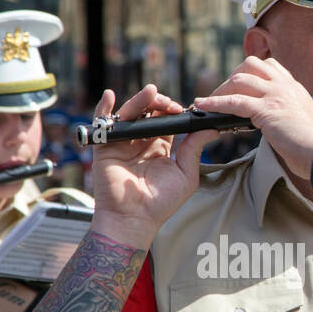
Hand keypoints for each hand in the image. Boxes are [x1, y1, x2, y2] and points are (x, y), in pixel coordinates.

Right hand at [86, 84, 208, 249]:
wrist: (135, 219)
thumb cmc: (161, 202)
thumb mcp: (186, 174)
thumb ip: (194, 149)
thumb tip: (211, 128)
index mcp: (160, 148)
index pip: (166, 121)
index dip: (174, 111)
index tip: (184, 109)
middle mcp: (141, 143)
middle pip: (148, 113)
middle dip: (159, 103)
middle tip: (170, 105)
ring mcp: (122, 143)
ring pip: (130, 114)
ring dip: (140, 100)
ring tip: (151, 93)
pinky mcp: (105, 147)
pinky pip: (101, 124)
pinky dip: (103, 108)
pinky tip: (110, 96)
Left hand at [191, 57, 312, 179]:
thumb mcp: (302, 122)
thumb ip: (287, 115)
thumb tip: (275, 124)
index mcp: (294, 87)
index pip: (269, 66)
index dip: (249, 72)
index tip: (237, 86)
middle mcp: (285, 86)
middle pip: (250, 64)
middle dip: (231, 77)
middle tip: (220, 94)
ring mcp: (276, 95)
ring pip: (240, 79)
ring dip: (220, 90)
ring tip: (207, 102)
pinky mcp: (267, 110)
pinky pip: (234, 101)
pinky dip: (215, 103)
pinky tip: (203, 105)